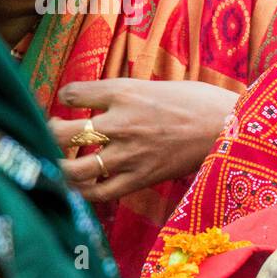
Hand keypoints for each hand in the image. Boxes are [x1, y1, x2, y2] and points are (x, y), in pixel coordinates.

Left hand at [48, 79, 238, 202]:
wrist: (229, 129)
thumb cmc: (197, 102)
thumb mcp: (154, 85)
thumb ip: (121, 94)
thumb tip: (90, 100)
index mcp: (125, 92)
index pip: (71, 93)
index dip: (63, 98)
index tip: (67, 103)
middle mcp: (121, 122)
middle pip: (61, 133)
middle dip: (46, 135)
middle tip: (49, 136)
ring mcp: (130, 154)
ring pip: (74, 169)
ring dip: (58, 168)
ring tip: (57, 164)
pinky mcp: (141, 178)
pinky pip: (100, 192)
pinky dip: (83, 191)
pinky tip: (81, 185)